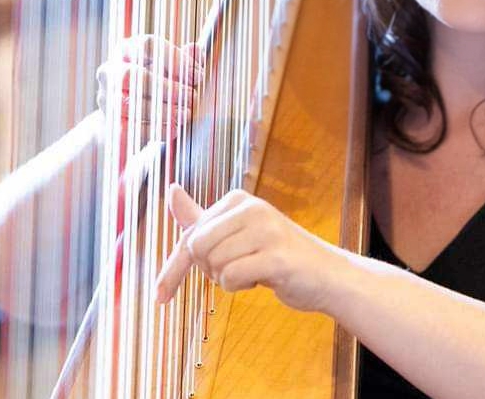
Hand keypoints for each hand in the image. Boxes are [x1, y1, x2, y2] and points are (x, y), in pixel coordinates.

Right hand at [95, 36, 202, 148]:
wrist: (130, 117)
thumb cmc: (156, 85)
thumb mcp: (172, 69)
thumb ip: (185, 59)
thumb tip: (195, 50)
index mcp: (127, 49)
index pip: (148, 45)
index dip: (175, 60)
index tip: (197, 76)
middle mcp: (110, 70)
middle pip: (133, 75)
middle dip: (166, 88)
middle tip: (191, 97)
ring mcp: (106, 97)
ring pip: (129, 103)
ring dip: (162, 110)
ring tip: (186, 114)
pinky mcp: (109, 123)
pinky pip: (129, 128)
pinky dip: (156, 129)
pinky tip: (175, 129)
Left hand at [154, 185, 346, 314]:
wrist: (324, 273)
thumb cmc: (274, 254)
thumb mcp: (234, 232)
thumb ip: (200, 216)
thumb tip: (171, 190)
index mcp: (237, 199)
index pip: (189, 235)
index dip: (173, 269)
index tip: (159, 295)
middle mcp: (251, 207)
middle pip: (197, 249)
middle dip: (209, 270)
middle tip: (236, 268)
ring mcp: (266, 230)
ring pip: (215, 265)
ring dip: (229, 279)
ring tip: (254, 270)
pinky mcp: (277, 256)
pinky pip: (231, 278)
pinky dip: (239, 287)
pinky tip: (262, 278)